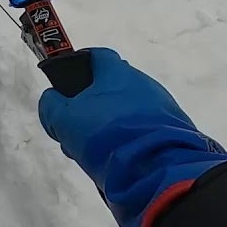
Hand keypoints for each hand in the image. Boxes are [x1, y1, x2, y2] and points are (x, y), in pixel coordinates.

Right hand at [38, 47, 226, 226]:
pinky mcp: (175, 132)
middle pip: (110, 88)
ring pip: (126, 112)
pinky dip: (129, 141)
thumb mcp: (64, 120)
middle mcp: (144, 84)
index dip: (77, 67)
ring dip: (108, 126)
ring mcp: (164, 108)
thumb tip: (53, 99)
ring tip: (96, 153)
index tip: (65, 86)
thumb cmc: (105, 136)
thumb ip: (51, 105)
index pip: (95, 55)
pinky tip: (119, 160)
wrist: (157, 171)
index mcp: (117, 72)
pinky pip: (144, 130)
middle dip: (89, 107)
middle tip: (76, 131)